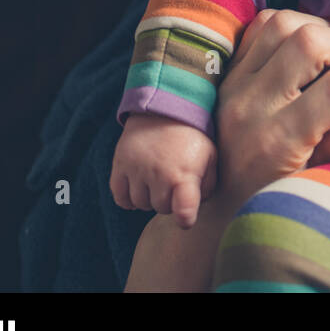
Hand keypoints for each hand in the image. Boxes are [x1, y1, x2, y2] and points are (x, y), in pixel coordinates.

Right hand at [111, 114, 217, 228]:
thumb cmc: (191, 138)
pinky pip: (120, 198)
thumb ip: (208, 184)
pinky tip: (140, 186)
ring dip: (149, 198)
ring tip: (158, 180)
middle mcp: (158, 174)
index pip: (183, 206)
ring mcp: (137, 170)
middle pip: (161, 209)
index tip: (185, 220)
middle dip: (168, 201)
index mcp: (184, 173)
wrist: (164, 110)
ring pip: (140, 204)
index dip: (185, 217)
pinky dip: (129, 198)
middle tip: (173, 184)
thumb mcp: (209, 156)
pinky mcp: (120, 166)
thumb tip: (196, 207)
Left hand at [207, 8, 329, 216]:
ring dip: (321, 29)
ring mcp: (235, 83)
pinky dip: (292, 25)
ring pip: (283, 22)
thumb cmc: (272, 194)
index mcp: (277, 142)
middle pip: (310, 41)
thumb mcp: (315, 177)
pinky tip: (308, 47)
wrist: (214, 199)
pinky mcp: (227, 70)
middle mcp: (252, 105)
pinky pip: (260, 24)